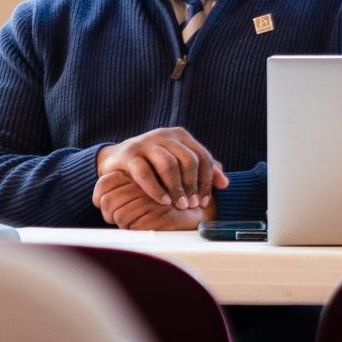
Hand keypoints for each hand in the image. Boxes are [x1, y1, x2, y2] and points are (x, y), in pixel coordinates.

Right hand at [95, 126, 228, 209]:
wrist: (116, 160)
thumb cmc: (153, 165)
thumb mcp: (178, 164)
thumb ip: (201, 171)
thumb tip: (225, 183)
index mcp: (180, 136)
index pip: (202, 156)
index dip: (207, 181)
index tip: (204, 201)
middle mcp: (164, 135)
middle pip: (188, 159)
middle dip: (192, 185)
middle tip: (191, 205)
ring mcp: (146, 143)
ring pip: (168, 164)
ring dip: (176, 187)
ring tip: (178, 205)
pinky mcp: (129, 154)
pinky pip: (144, 172)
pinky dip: (155, 189)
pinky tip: (163, 201)